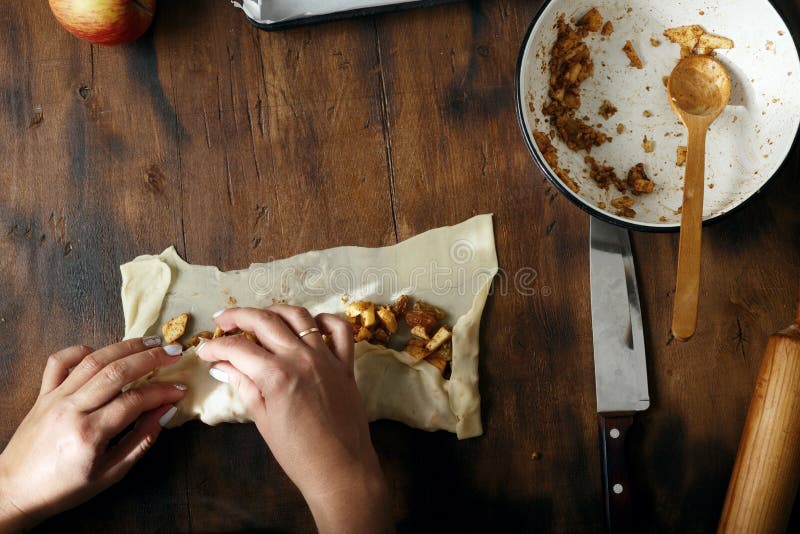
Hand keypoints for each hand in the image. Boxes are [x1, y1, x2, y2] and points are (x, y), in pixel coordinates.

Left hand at [0, 338, 186, 530]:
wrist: (15, 491)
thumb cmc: (65, 488)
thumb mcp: (111, 474)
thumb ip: (141, 441)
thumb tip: (165, 412)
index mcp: (89, 435)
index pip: (135, 401)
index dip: (162, 392)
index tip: (180, 389)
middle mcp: (71, 410)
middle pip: (116, 372)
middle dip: (150, 358)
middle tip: (174, 352)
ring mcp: (54, 398)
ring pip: (94, 360)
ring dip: (126, 346)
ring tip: (151, 341)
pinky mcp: (42, 394)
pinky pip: (60, 361)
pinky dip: (82, 350)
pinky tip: (103, 352)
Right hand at [197, 305, 391, 532]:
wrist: (340, 470)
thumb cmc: (297, 454)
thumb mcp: (263, 419)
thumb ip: (244, 385)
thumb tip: (222, 366)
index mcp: (276, 375)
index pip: (238, 347)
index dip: (216, 346)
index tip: (205, 349)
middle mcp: (301, 358)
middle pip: (264, 321)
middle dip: (238, 316)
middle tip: (222, 321)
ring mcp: (327, 358)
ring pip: (299, 316)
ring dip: (275, 311)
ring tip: (259, 318)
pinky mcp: (346, 364)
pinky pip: (339, 330)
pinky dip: (324, 320)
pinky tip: (309, 325)